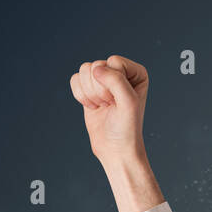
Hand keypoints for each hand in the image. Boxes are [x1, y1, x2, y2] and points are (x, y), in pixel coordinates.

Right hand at [69, 54, 162, 211]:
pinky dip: (81, 97)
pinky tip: (94, 107)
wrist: (115, 149)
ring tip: (104, 107)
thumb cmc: (127, 128)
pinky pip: (75, 80)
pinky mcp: (89, 88)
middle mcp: (120, 72)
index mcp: (136, 72)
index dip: (113, 83)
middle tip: (111, 106)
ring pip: (84, 71)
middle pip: (97, 65)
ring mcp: (103, 79)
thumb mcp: (128, 102)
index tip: (119, 102)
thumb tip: (96, 69)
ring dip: (91, 94)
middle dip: (100, 90)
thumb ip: (116, 80)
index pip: (114, 62)